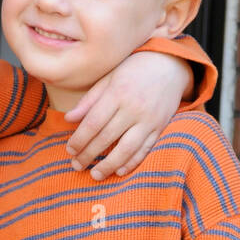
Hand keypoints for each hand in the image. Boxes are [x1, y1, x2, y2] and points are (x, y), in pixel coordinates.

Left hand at [63, 50, 192, 179]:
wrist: (171, 65)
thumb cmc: (134, 70)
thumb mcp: (109, 78)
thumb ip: (89, 100)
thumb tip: (68, 119)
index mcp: (117, 93)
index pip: (93, 122)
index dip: (79, 139)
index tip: (69, 150)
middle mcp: (134, 108)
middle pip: (107, 138)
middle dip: (89, 155)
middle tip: (76, 166)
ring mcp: (149, 120)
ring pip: (127, 149)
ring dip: (109, 165)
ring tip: (95, 175)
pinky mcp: (160, 127)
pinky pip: (146, 149)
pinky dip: (132, 162)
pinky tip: (119, 171)